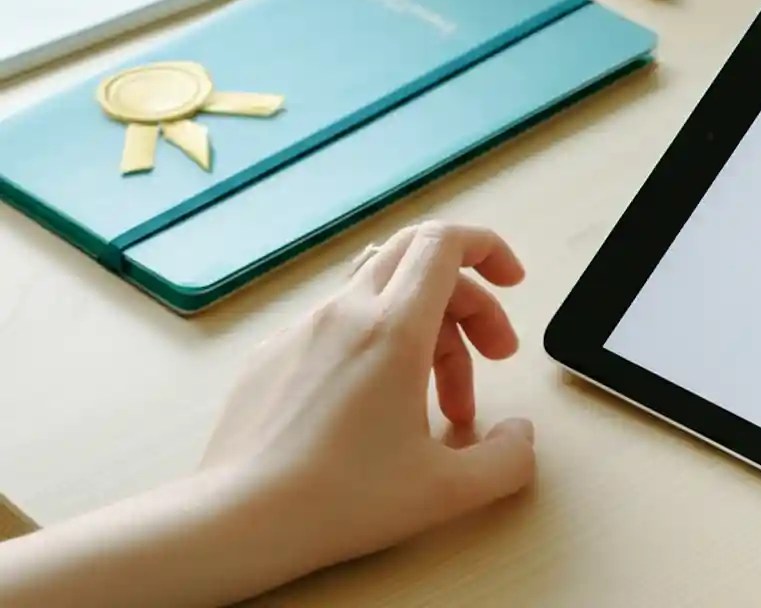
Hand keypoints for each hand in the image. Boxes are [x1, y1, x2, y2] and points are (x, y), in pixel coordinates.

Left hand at [202, 221, 534, 568]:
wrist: (237, 521)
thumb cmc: (338, 501)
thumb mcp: (449, 491)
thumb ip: (507, 459)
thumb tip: (519, 435)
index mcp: (393, 329)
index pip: (445, 242)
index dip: (488, 248)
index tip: (511, 283)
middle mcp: (345, 313)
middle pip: (420, 260)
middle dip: (469, 299)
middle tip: (493, 355)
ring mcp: (302, 329)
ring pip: (380, 295)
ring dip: (427, 333)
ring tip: (441, 404)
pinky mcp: (272, 354)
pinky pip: (338, 325)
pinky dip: (377, 348)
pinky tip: (378, 410)